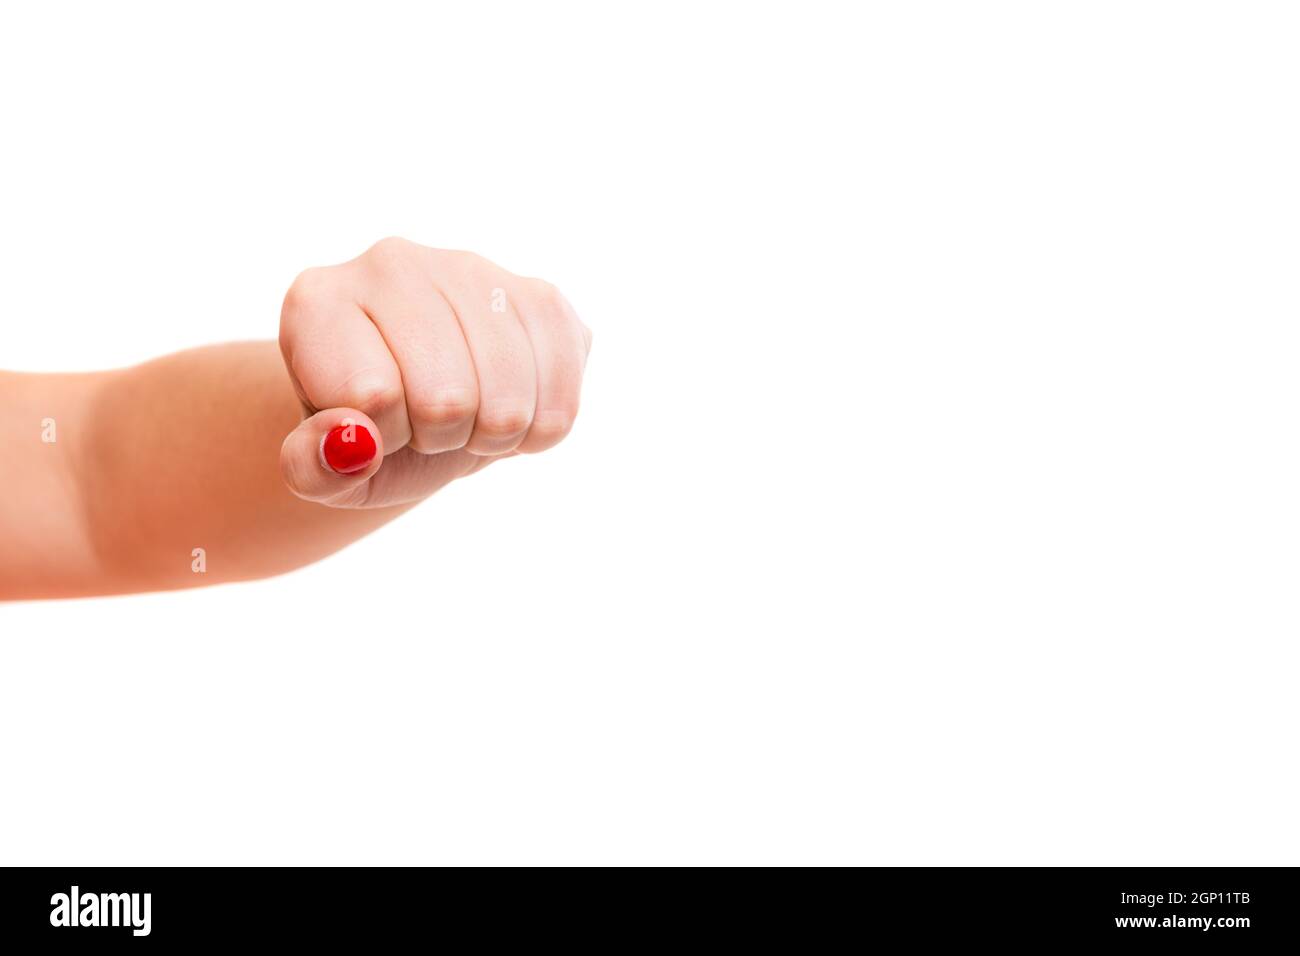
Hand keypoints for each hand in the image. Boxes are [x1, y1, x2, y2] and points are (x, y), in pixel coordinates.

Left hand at [278, 238, 591, 507]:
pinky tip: (511, 404)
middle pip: (446, 399)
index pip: (371, 396)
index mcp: (318, 301)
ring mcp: (473, 270)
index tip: (373, 424)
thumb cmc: (367, 435)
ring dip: (490, 435)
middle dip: (439, 437)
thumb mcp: (323, 470)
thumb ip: (311, 468)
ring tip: (467, 415)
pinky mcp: (541, 297)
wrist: (422, 406)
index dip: (379, 438)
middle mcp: (392, 263)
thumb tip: (354, 442)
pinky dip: (539, 428)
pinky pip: (561, 396)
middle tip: (424, 422)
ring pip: (508, 403)